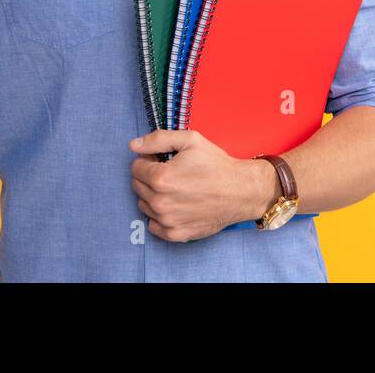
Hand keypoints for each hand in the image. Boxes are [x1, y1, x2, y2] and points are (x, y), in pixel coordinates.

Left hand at [129, 130, 280, 241]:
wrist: (241, 191)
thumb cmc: (217, 165)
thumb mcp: (190, 141)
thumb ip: (158, 139)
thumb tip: (134, 145)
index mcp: (161, 178)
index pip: (136, 167)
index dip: (148, 160)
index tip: (163, 161)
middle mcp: (161, 202)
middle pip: (138, 186)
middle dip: (149, 177)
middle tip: (172, 173)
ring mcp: (168, 221)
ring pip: (144, 205)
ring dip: (153, 196)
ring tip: (175, 189)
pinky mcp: (176, 234)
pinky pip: (154, 225)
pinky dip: (160, 216)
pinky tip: (175, 206)